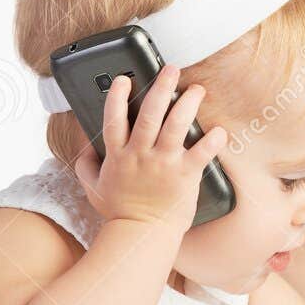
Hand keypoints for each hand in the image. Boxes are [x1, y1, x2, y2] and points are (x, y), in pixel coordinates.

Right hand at [73, 66, 227, 237]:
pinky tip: (220, 131)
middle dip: (161, 88)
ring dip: (187, 104)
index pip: (113, 119)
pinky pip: (201, 154)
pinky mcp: (184, 176)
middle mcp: (140, 155)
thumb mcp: (93, 187)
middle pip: (148, 114)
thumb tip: (85, 148)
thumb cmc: (119, 213)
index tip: (124, 78)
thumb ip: (87, 164)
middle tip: (172, 69)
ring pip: (175, 126)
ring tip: (197, 90)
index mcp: (118, 155)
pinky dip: (212, 142)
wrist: (141, 235)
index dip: (116, 96)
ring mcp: (163, 164)